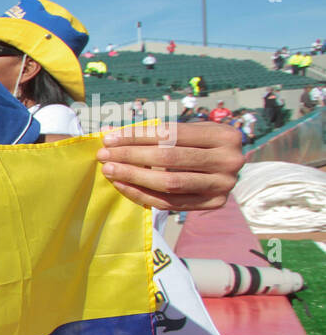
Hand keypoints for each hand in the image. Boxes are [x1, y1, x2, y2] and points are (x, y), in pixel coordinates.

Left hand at [96, 121, 242, 210]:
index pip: (171, 134)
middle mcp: (228, 160)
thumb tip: (111, 132)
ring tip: (110, 171)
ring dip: (134, 176)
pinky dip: (143, 194)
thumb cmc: (202, 145)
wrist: (229, 168)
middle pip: (169, 159)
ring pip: (169, 183)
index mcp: (223, 135)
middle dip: (132, 155)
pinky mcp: (214, 203)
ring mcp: (223, 185)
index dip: (138, 136)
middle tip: (104, 155)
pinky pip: (170, 203)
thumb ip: (157, 133)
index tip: (109, 138)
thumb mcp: (190, 132)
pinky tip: (123, 186)